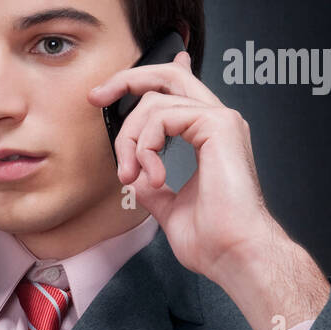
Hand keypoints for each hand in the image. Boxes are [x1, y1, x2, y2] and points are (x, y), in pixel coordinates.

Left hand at [87, 51, 329, 329]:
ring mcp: (220, 120)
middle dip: (125, 80)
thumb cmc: (214, 240)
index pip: (178, 90)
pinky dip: (144, 146)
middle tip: (95, 98)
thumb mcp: (169, 207)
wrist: (235, 254)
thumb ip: (152, 186)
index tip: (107, 94)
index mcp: (210, 136)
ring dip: (129, 140)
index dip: (144, 80)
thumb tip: (134, 177)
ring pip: (153, 102)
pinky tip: (152, 176)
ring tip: (130, 177)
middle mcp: (218, 122)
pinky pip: (161, 117)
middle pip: (167, 75)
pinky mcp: (218, 124)